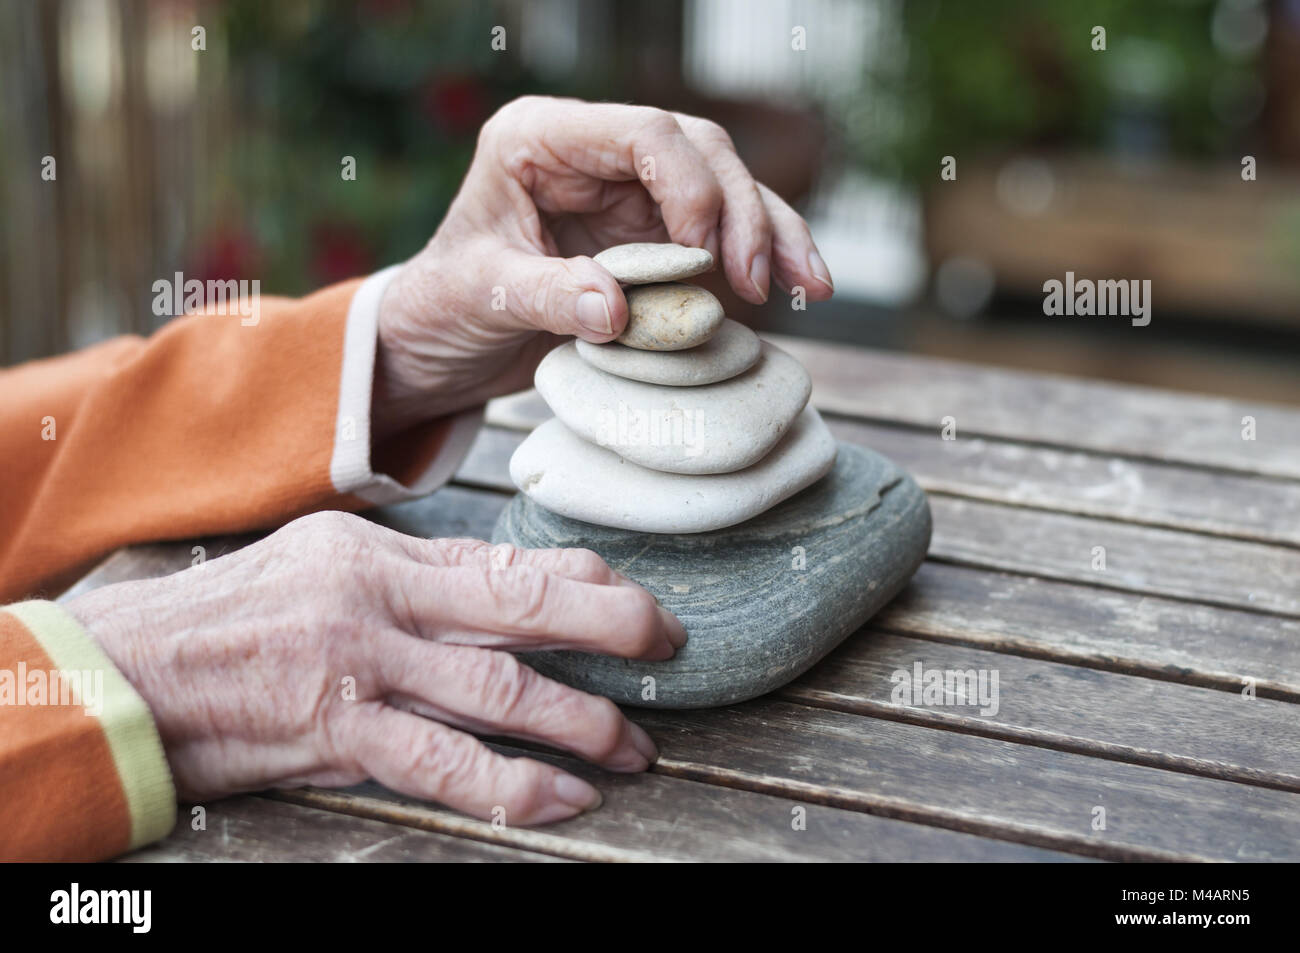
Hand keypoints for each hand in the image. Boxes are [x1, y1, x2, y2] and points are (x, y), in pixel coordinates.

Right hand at [65, 511, 684, 825]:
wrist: (132, 669)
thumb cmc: (233, 614)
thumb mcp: (324, 564)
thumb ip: (413, 574)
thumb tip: (503, 585)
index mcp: (383, 553)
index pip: (506, 559)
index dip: (585, 577)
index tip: (637, 598)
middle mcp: (382, 600)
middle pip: (523, 608)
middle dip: (612, 625)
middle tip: (671, 646)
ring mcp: (363, 668)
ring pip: (500, 690)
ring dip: (581, 720)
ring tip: (635, 745)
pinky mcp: (338, 735)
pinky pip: (444, 765)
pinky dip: (514, 783)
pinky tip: (565, 798)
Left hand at [372, 95, 834, 435]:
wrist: (440, 343)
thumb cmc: (443, 306)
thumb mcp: (478, 296)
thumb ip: (543, 297)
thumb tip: (614, 312)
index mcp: (541, 138)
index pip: (645, 132)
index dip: (691, 187)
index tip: (704, 259)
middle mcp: (594, 154)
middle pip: (699, 153)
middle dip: (743, 214)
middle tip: (756, 284)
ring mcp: (627, 192)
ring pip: (727, 188)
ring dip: (773, 235)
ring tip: (812, 286)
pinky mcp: (650, 235)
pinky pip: (722, 236)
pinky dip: (761, 260)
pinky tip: (801, 288)